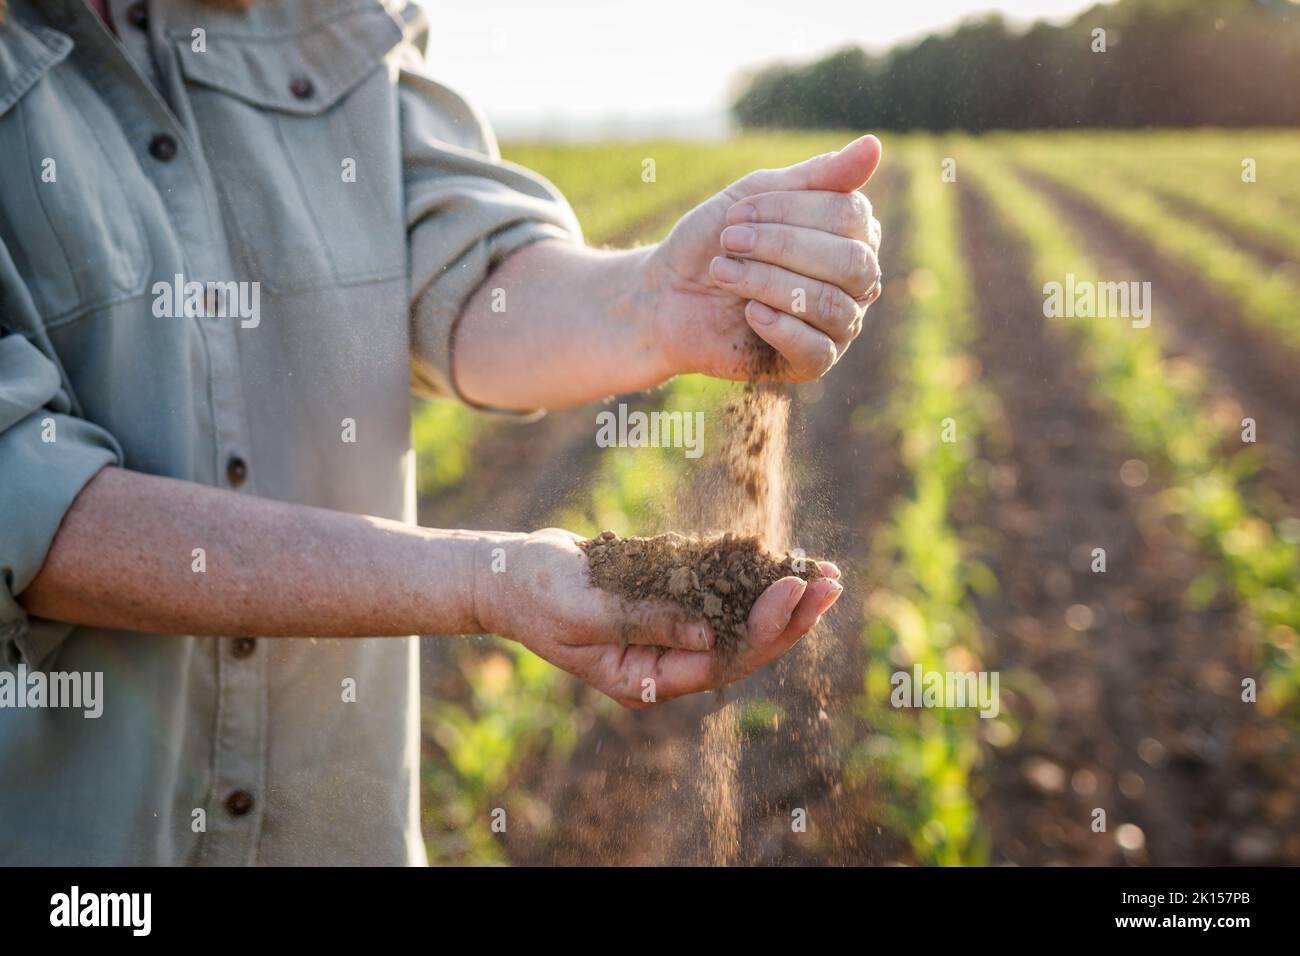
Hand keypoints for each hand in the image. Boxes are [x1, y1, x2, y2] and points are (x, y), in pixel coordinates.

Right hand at [475, 528, 842, 707]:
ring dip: (777, 592)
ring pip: (736, 616)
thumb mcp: (587, 609)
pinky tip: (778, 554)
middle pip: (742, 642)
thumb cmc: (536, 593)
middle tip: (833, 581)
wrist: (507, 573)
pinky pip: (715, 590)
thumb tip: (714, 633)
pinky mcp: (665, 600)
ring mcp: (666, 631)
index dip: (766, 625)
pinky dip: (746, 572)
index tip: (796, 587)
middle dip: (789, 613)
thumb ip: (647, 621)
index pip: (722, 658)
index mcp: (646, 679)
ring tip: (822, 569)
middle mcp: (665, 661)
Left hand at [644, 135, 882, 382]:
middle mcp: (856, 281)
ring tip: (722, 273)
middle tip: (730, 241)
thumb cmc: (712, 243)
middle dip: (782, 247)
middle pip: (851, 261)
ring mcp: (839, 324)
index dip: (790, 210)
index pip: (850, 214)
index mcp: (850, 234)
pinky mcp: (813, 362)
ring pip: (830, 304)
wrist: (665, 296)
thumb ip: (814, 177)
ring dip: (768, 282)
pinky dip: (780, 326)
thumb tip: (874, 146)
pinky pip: (819, 349)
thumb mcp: (755, 197)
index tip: (735, 212)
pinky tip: (748, 312)